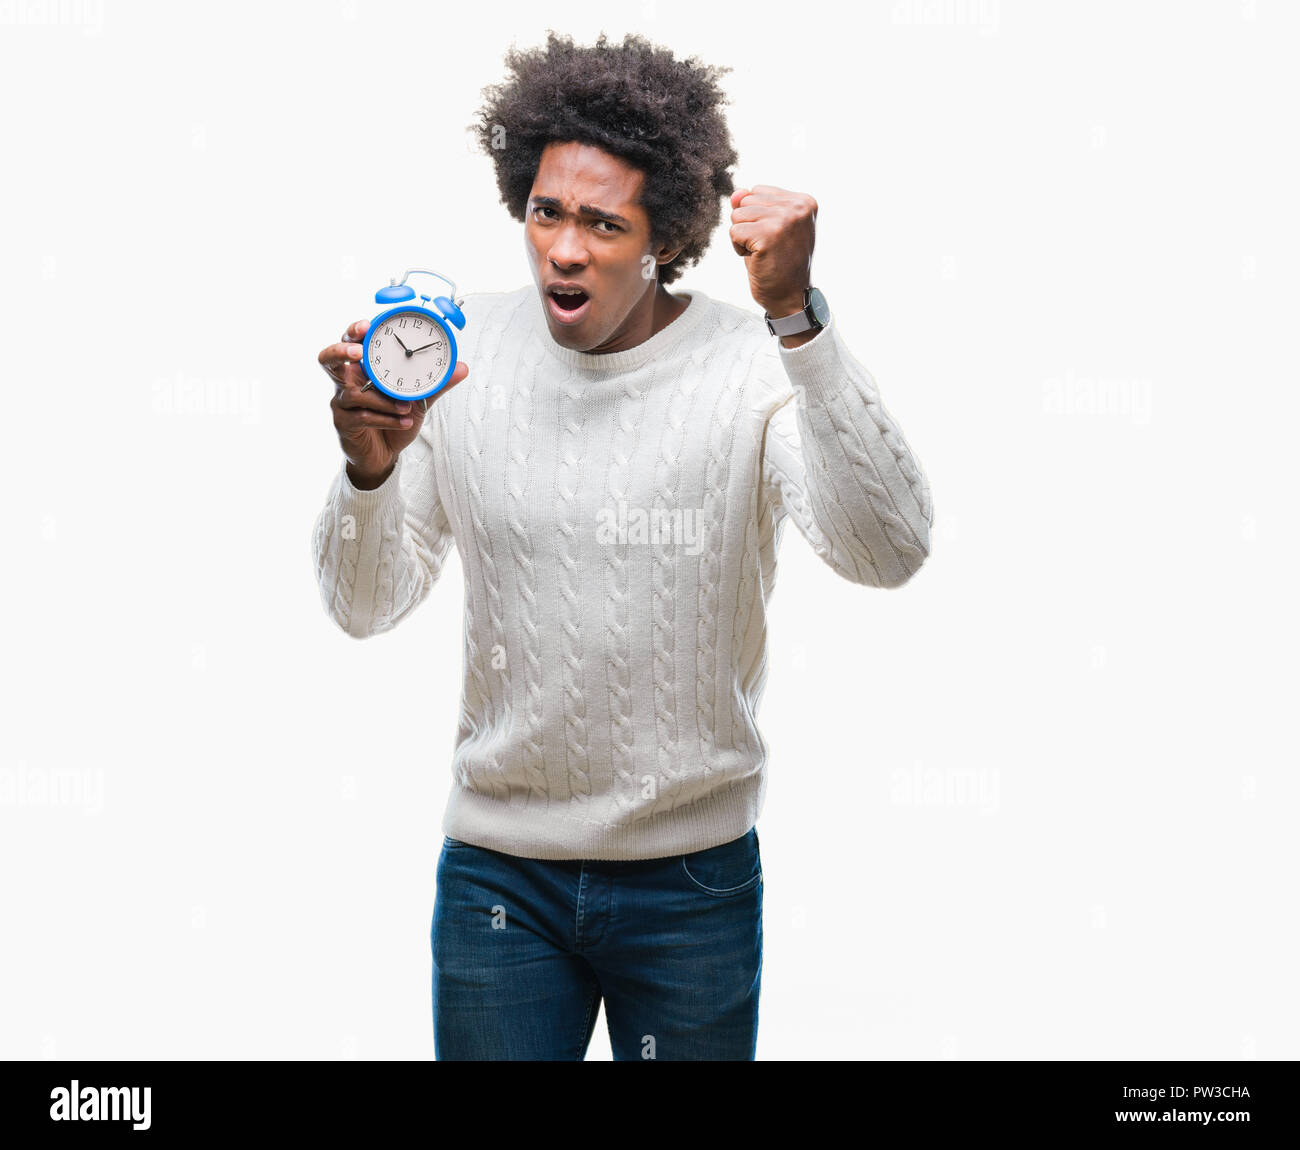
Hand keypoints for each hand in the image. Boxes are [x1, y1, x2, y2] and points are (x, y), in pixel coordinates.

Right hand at [319, 318, 468, 488]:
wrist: (385, 455)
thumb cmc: (395, 419)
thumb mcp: (419, 400)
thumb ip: (437, 384)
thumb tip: (462, 368)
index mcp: (363, 368)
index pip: (351, 341)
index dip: (354, 330)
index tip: (367, 325)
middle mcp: (346, 381)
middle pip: (328, 358)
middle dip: (342, 350)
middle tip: (359, 352)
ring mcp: (342, 402)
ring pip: (355, 393)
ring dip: (384, 400)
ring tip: (407, 407)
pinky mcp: (343, 423)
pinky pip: (363, 416)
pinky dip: (387, 419)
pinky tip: (404, 422)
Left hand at [728, 184, 816, 317]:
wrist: (790, 297)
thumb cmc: (780, 263)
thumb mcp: (769, 227)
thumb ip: (753, 205)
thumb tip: (735, 194)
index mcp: (804, 201)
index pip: (757, 191)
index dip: (757, 217)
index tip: (775, 237)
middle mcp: (797, 207)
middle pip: (746, 201)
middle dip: (748, 226)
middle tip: (768, 247)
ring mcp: (784, 220)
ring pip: (737, 215)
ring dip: (743, 238)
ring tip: (763, 253)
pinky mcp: (768, 235)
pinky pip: (734, 232)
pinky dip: (739, 249)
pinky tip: (757, 259)